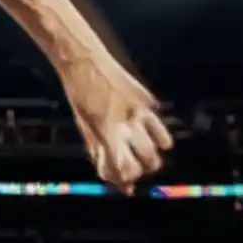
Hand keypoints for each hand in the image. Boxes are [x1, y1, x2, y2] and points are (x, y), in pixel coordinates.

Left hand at [58, 57, 173, 195]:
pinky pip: (160, 123)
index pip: (126, 167)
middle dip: (144, 170)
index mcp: (106, 129)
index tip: (124, 181)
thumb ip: (98, 151)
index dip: (127, 179)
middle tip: (135, 166)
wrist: (84, 60)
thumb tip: (110, 178)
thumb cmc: (79, 94)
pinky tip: (148, 132)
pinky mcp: (148, 98)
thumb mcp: (83, 124)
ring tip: (143, 151)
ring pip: (162, 144)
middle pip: (149, 160)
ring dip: (155, 153)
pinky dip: (158, 133)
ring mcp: (140, 109)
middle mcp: (127, 120)